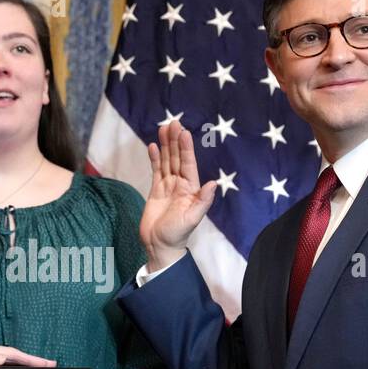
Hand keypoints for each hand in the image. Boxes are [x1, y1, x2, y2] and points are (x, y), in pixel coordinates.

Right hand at [140, 120, 216, 271]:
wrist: (160, 246)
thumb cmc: (178, 234)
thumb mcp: (192, 218)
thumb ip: (203, 201)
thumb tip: (214, 183)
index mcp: (191, 189)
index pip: (188, 164)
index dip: (186, 148)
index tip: (183, 132)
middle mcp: (180, 184)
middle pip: (177, 158)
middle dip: (175, 141)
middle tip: (172, 122)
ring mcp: (167, 186)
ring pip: (166, 161)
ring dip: (165, 145)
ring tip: (163, 128)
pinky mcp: (155, 190)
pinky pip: (155, 170)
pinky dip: (154, 158)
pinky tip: (153, 146)